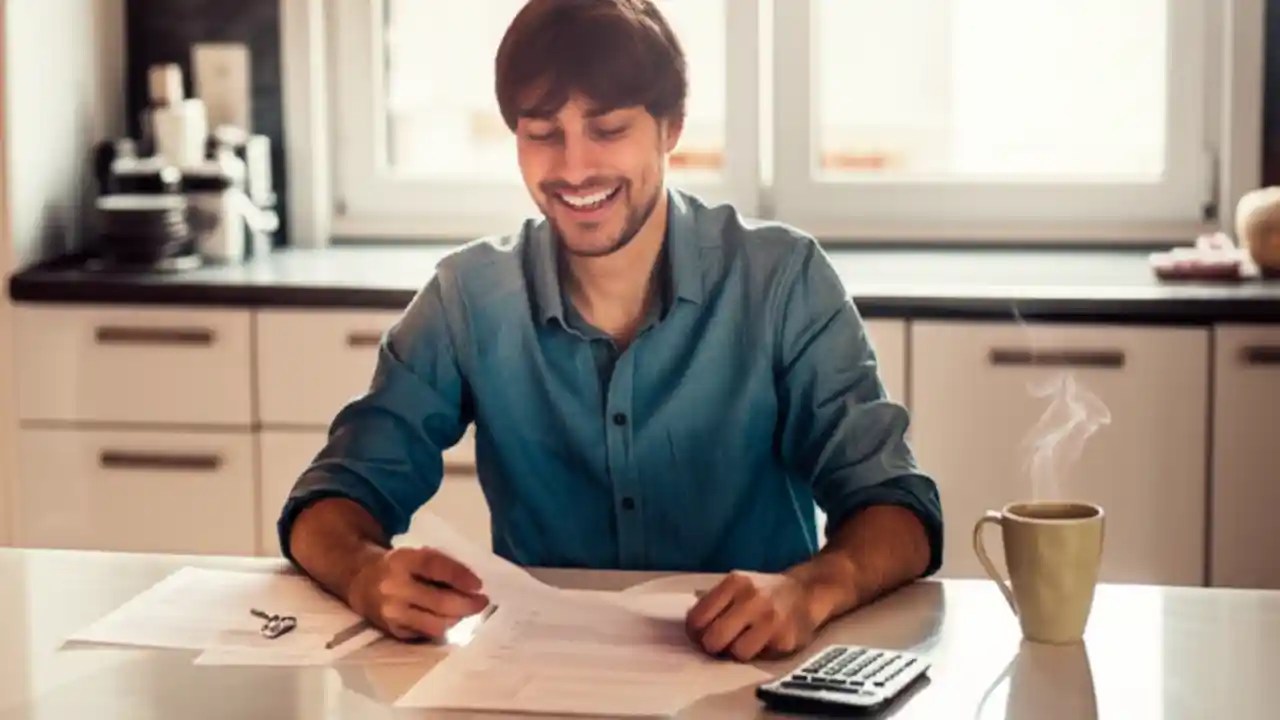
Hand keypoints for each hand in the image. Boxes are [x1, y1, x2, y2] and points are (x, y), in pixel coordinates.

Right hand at [348, 547, 488, 640]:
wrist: (360, 582)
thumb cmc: (397, 566)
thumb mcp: (414, 555)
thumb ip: (440, 566)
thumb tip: (472, 585)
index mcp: (402, 561)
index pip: (436, 567)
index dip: (461, 576)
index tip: (480, 585)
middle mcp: (395, 588)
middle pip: (440, 601)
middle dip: (467, 604)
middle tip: (483, 603)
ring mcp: (393, 613)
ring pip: (436, 623)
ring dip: (459, 620)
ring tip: (471, 613)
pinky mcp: (394, 631)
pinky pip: (426, 633)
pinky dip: (444, 628)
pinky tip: (454, 621)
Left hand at [685, 571, 818, 661]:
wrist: (807, 591)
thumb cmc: (764, 591)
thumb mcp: (738, 584)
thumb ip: (713, 601)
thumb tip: (691, 627)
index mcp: (735, 583)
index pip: (697, 618)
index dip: (695, 632)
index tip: (701, 633)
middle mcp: (752, 599)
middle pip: (713, 639)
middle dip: (712, 646)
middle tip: (720, 643)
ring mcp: (770, 621)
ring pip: (736, 653)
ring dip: (737, 652)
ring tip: (744, 641)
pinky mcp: (785, 640)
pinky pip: (759, 657)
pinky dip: (758, 653)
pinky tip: (764, 640)